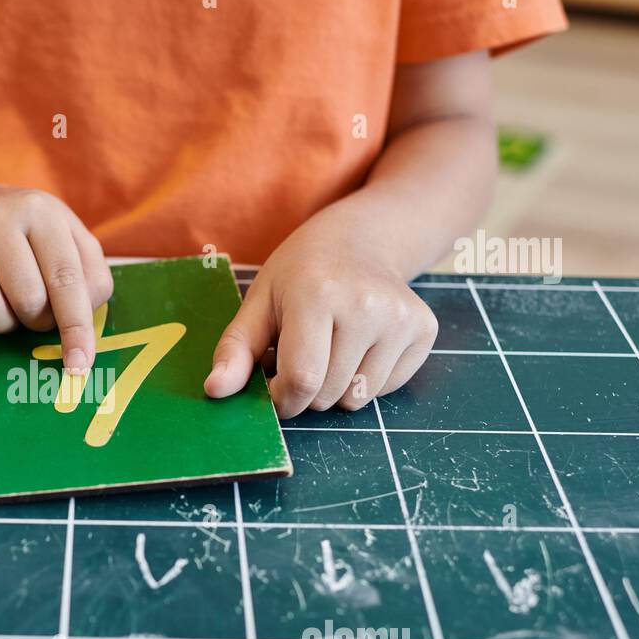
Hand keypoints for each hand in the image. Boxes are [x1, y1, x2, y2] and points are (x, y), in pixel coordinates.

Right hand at [0, 186, 112, 371]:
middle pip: (26, 299)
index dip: (76, 327)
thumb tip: (84, 331)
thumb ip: (89, 280)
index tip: (80, 366)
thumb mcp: (70, 241)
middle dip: (35, 321)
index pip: (66, 279)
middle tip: (32, 310)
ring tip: (3, 305)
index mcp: (42, 212)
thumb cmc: (30, 238)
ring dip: (0, 323)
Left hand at [205, 231, 437, 417]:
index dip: (281, 398)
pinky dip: (365, 381)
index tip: (273, 386)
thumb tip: (215, 391)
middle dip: (304, 391)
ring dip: (334, 388)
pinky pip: (385, 389)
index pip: (301, 380)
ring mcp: (401, 318)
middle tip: (301, 356)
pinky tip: (359, 346)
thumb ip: (235, 350)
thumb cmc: (300, 273)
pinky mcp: (424, 330)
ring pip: (357, 398)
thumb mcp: (259, 302)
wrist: (362, 239)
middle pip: (326, 395)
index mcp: (317, 296)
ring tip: (330, 348)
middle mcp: (366, 306)